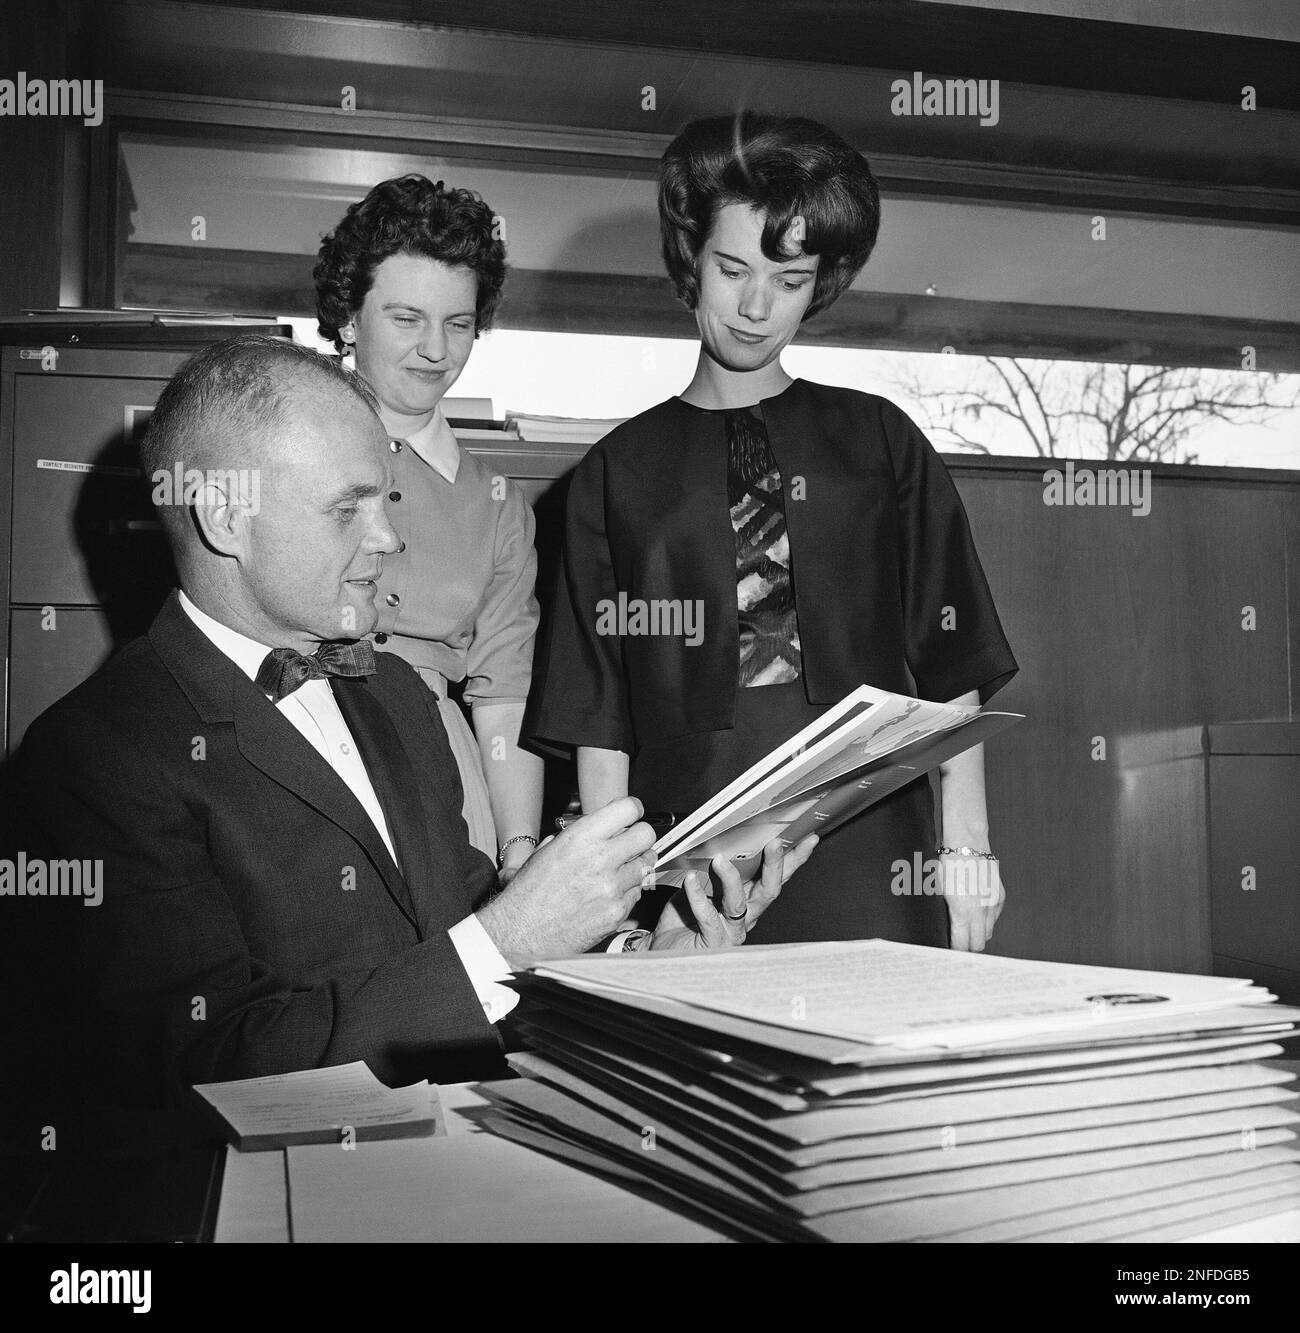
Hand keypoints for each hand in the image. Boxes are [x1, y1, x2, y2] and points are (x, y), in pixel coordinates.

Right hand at [477, 798, 654, 961]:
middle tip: (631, 843)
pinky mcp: (617, 912)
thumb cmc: (528, 894)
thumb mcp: (548, 850)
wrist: (521, 934)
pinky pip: (637, 893)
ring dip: (635, 866)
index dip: (632, 810)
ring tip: (617, 871)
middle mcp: (600, 859)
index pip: (629, 809)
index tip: (632, 815)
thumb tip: (605, 826)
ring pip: (646, 865)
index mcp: (581, 838)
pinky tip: (608, 894)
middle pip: (646, 835)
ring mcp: (612, 888)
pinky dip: (627, 892)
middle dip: (640, 837)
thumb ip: (581, 834)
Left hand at [650, 834, 817, 950]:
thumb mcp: (702, 883)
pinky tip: (690, 880)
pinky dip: (699, 897)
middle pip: (768, 890)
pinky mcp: (711, 940)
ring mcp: (730, 930)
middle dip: (775, 866)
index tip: (807, 838)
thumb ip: (714, 866)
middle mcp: (745, 915)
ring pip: (740, 904)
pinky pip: (708, 917)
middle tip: (774, 844)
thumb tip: (721, 837)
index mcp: (748, 898)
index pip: (777, 876)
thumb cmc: (684, 918)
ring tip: (720, 860)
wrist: (663, 948)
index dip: (794, 859)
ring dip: (732, 879)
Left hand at [940, 852, 1004, 951]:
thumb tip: (943, 929)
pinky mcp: (1000, 897)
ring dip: (977, 934)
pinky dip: (986, 920)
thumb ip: (944, 914)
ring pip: (987, 932)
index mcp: (963, 912)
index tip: (948, 951)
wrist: (967, 843)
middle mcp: (981, 911)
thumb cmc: (946, 865)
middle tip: (957, 944)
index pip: (962, 945)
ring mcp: (993, 904)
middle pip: (978, 945)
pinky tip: (975, 913)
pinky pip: (994, 918)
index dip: (955, 951)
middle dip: (967, 947)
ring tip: (965, 928)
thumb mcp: (938, 891)